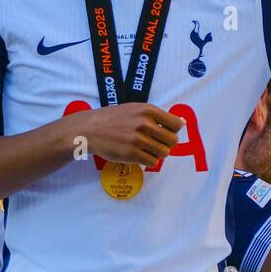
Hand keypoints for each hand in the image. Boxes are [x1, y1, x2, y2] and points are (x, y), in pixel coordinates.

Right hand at [67, 102, 183, 166]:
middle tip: (155, 143)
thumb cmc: (112, 119)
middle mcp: (144, 124)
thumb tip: (181, 123)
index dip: (173, 130)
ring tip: (145, 149)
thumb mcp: (133, 109)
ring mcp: (137, 140)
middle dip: (166, 144)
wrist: (88, 129)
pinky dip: (148, 160)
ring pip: (164, 153)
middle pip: (172, 141)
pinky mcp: (131, 154)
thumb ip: (155, 116)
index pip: (176, 124)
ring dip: (157, 153)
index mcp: (147, 110)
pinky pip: (152, 162)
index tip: (164, 132)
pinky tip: (138, 154)